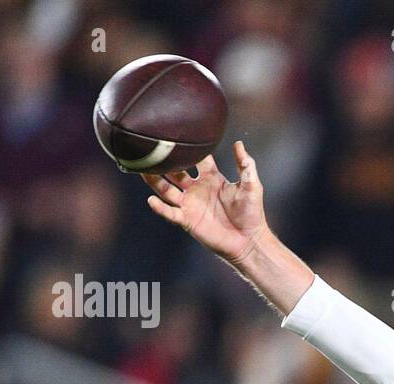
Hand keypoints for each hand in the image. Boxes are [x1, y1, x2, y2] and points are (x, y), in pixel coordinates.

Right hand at [142, 140, 268, 266]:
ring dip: (154, 181)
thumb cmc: (252, 214)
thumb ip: (246, 165)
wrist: (249, 240)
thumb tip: (238, 143)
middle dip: (163, 162)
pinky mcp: (188, 220)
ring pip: (166, 189)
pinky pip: (170, 213)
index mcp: (211, 178)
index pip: (196, 158)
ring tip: (141, 170)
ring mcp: (190, 204)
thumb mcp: (251, 186)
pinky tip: (151, 200)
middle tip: (150, 149)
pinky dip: (160, 208)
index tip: (176, 134)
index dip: (188, 148)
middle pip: (174, 172)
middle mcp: (197, 189)